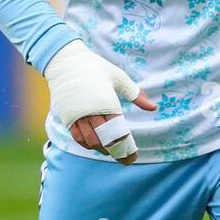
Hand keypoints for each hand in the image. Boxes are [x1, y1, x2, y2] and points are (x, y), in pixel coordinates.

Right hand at [44, 40, 157, 164]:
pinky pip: (77, 137)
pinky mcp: (67, 117)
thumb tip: (153, 108)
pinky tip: (94, 145)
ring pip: (91, 141)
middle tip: (125, 159)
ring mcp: (78, 115)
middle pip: (105, 140)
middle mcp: (92, 111)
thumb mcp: (119, 77)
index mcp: (107, 102)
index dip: (127, 147)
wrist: (65, 61)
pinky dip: (87, 144)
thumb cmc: (96, 68)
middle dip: (117, 152)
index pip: (119, 132)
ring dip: (102, 149)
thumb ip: (136, 94)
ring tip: (110, 151)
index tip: (133, 157)